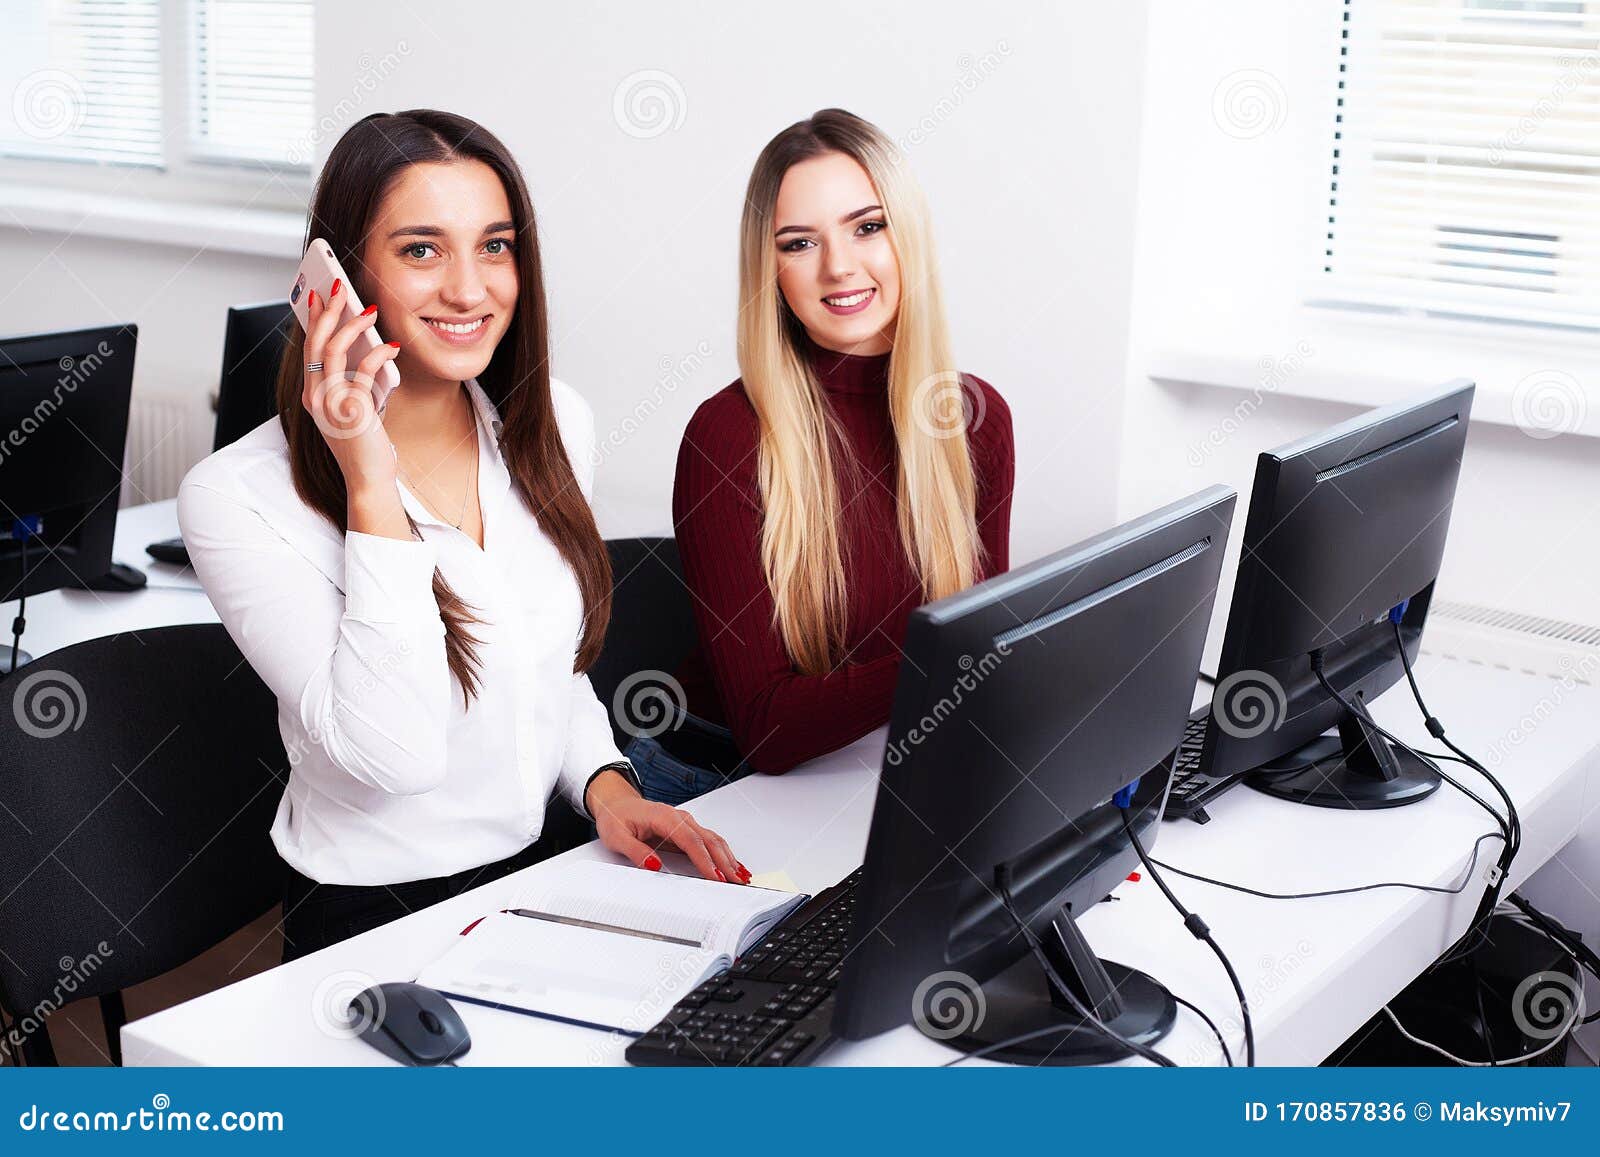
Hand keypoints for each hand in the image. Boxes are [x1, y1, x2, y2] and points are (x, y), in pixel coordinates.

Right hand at [301, 280, 401, 493]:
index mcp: (311, 395)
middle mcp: (315, 397)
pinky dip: (378, 354)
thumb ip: (350, 381)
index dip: (312, 319)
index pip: (307, 348)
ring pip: (334, 351)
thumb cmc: (364, 445)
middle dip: (327, 310)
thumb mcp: (351, 408)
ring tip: (369, 309)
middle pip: (316, 342)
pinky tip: (392, 346)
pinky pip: (364, 372)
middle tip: (338, 286)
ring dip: (351, 325)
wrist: (368, 479)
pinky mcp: (353, 410)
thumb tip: (364, 348)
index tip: (317, 294)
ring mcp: (331, 404)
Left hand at [587, 770, 750, 883]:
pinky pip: (709, 840)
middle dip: (725, 862)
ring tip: (740, 876)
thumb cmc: (616, 818)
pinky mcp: (686, 828)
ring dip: (728, 858)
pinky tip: (733, 864)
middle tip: (736, 881)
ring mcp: (685, 822)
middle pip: (708, 840)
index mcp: (664, 818)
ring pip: (713, 839)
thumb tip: (654, 865)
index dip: (705, 860)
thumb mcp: (617, 837)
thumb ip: (635, 851)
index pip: (691, 841)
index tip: (716, 876)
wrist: (615, 804)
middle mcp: (679, 818)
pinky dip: (724, 852)